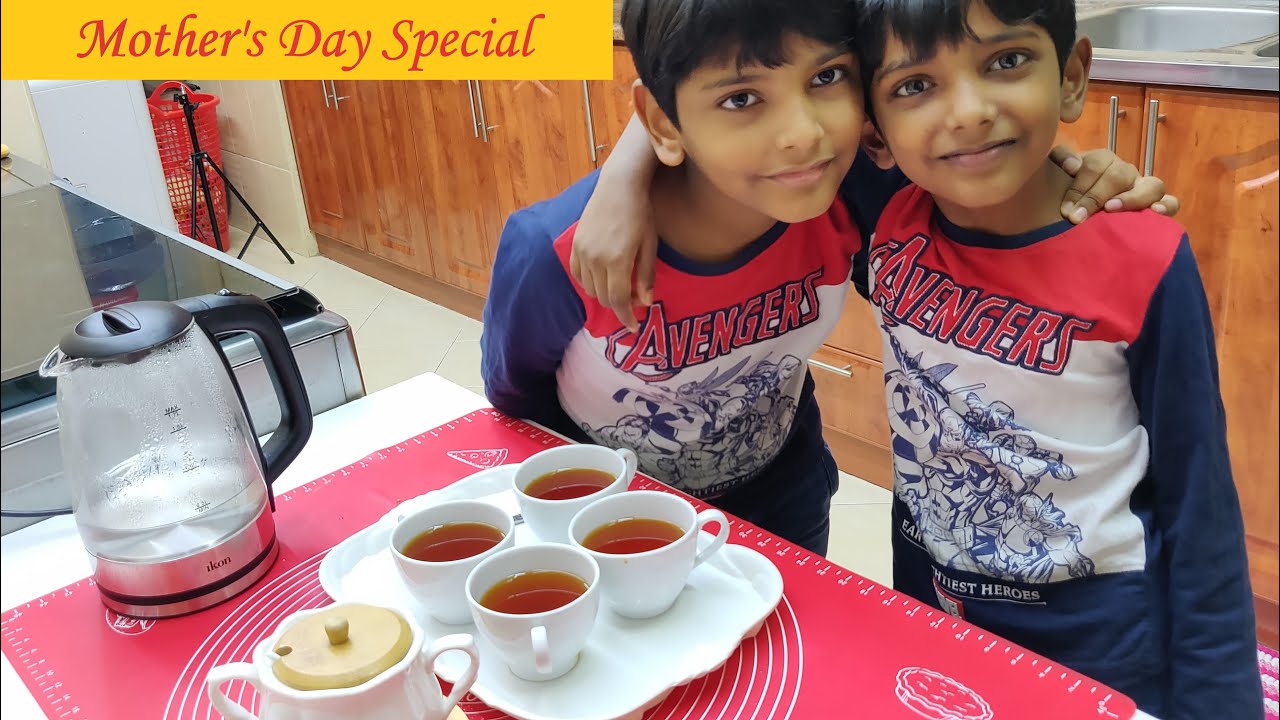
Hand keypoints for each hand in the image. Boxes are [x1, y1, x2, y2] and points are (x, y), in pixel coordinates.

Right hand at [570, 191, 656, 332]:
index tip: (635, 327)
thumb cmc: (641, 212)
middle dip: (619, 306)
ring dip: (605, 295)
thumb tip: (645, 303)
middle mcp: (595, 259)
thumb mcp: (649, 244)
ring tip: (620, 287)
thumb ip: (646, 275)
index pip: (619, 300)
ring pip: (590, 290)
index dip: (627, 318)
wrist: (618, 185)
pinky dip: (590, 283)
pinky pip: (578, 276)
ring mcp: (582, 252)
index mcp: (617, 260)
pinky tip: (603, 278)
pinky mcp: (574, 246)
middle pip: (604, 298)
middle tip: (634, 301)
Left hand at [1050, 146, 1180, 222]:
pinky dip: (1166, 206)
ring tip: (1111, 209)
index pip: (1094, 165)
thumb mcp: (1057, 174)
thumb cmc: (1066, 195)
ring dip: (1132, 198)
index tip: (1066, 209)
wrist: (1075, 216)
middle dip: (1095, 196)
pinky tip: (1155, 212)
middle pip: (1118, 175)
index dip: (1079, 186)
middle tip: (1077, 217)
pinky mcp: (1157, 206)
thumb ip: (1060, 159)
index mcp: (1102, 162)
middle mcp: (1125, 172)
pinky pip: (1171, 202)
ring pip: (1152, 185)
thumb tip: (1073, 165)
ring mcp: (1143, 188)